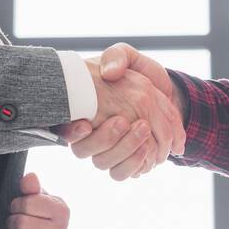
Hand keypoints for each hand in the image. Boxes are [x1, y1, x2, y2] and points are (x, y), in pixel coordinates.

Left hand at [4, 171, 68, 228]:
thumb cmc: (39, 216)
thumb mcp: (37, 199)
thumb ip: (31, 188)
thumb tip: (29, 177)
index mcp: (62, 211)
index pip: (29, 203)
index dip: (16, 204)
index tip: (17, 207)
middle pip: (21, 223)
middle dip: (11, 222)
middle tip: (12, 222)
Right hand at [57, 44, 186, 179]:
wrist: (163, 89)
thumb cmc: (137, 72)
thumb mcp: (126, 56)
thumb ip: (116, 57)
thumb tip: (109, 72)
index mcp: (83, 110)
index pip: (65, 129)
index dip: (71, 132)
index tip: (86, 125)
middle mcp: (90, 134)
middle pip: (86, 151)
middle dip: (106, 139)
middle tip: (125, 121)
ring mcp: (107, 149)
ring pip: (105, 164)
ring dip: (125, 149)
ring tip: (144, 129)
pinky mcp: (126, 160)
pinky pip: (123, 173)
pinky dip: (136, 164)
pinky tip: (150, 149)